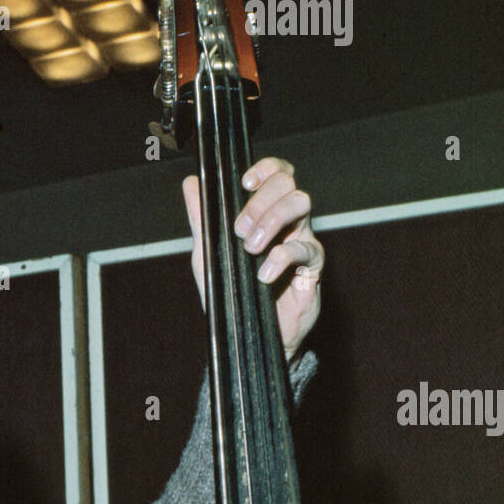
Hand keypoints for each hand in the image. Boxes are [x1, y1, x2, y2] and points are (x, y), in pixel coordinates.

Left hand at [183, 158, 323, 359]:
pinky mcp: (312, 267)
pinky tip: (263, 275)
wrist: (247, 335)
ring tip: (251, 248)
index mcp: (266, 212)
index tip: (244, 183)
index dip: (266, 169)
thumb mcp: (209, 253)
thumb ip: (201, 219)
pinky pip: (305, 248)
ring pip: (302, 204)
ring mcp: (302, 241)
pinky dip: (281, 258)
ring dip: (273, 219)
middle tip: (239, 229)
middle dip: (261, 201)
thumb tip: (191, 183)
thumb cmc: (232, 292)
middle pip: (288, 184)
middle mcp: (288, 221)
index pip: (276, 174)